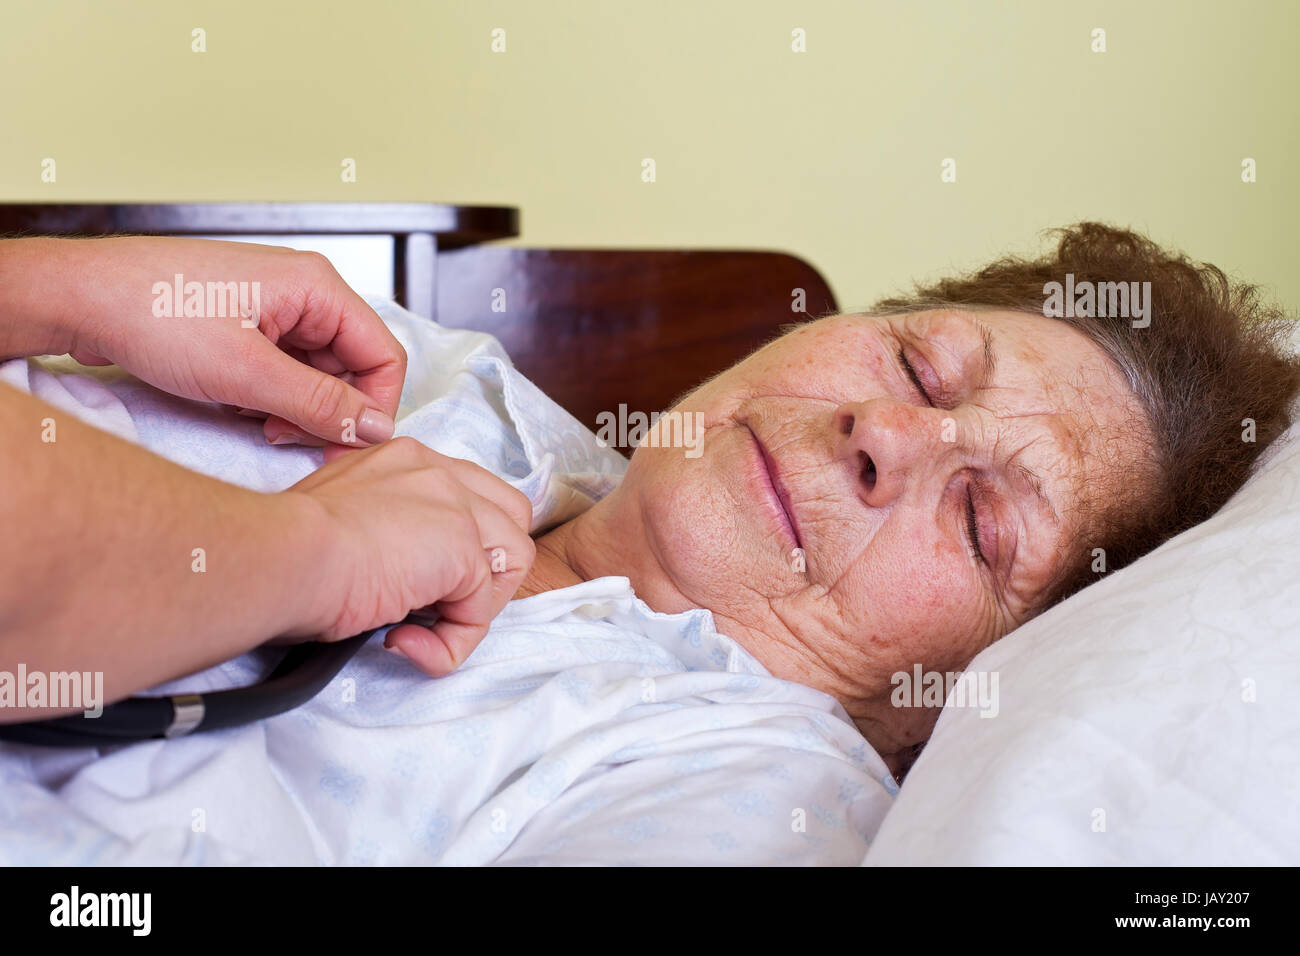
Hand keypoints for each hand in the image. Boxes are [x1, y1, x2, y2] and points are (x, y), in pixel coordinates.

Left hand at [54, 236, 406, 456]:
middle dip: (326, 410)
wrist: (81, 298)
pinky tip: (237, 402)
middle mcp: (304, 292)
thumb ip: (322, 405)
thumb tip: (374, 428)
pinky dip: (270, 395)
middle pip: (351, 367)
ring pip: (317, 373)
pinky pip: (285, 369)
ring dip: (295, 406)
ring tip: (255, 418)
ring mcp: (276, 307)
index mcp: (317, 287)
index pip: (384, 355)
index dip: (373, 408)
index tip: (349, 445)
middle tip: (289, 437)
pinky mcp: (250, 324)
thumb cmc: (153, 312)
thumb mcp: (248, 374)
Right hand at [287, 437, 534, 675]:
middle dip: (489, 568)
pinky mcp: (464, 550)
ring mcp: (457, 508)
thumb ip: (385, 536)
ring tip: (421, 627)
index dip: (460, 546)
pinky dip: (451, 641)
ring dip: (473, 607)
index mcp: (406, 460)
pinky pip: (481, 611)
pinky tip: (404, 642)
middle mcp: (438, 472)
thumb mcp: (344, 526)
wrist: (284, 556)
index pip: (468, 496)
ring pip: (512, 560)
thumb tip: (401, 578)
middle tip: (439, 604)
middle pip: (511, 517)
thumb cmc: (290, 549)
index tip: (420, 582)